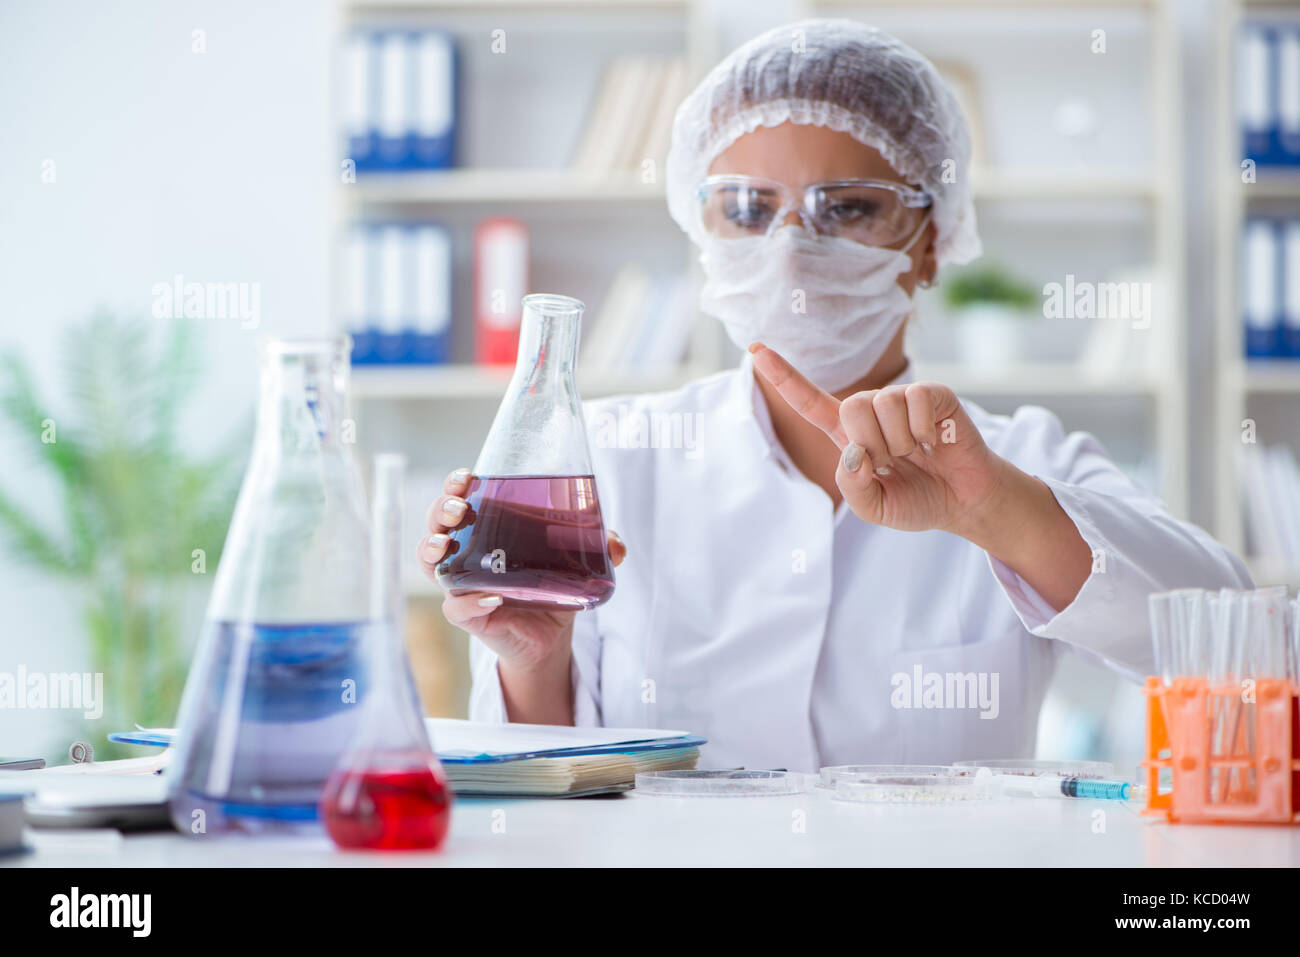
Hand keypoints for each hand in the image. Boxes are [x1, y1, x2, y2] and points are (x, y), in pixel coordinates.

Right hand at [416, 467, 626, 672]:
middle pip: (436, 525)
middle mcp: (465, 554)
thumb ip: (598, 548)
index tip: (466, 475)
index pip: (459, 499)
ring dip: (430, 549)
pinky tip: (487, 597)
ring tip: (443, 544)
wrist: (549, 637)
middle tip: (458, 508)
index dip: (454, 485)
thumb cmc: (550, 587)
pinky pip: (456, 609)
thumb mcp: (576, 561)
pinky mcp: (470, 617)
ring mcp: (463, 585)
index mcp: (486, 530)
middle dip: (440, 510)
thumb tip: (617, 545)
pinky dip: (467, 603)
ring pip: (430, 564)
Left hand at [750, 344, 1007, 534]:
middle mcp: (871, 411)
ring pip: (883, 404)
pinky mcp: (932, 395)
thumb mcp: (873, 509)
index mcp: (849, 435)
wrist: (961, 502)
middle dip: (873, 443)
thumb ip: (852, 488)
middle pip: (851, 406)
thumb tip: (853, 454)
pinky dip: (924, 430)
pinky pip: (914, 401)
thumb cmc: (916, 501)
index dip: (783, 376)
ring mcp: (901, 400)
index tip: (755, 348)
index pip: (809, 402)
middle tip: (896, 463)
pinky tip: (935, 441)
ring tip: (917, 453)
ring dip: (901, 442)